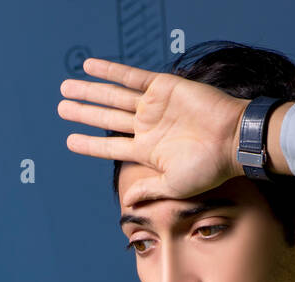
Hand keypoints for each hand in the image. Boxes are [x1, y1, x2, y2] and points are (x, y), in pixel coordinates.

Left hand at [58, 57, 248, 206]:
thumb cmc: (209, 168)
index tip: (69, 141)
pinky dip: (111, 71)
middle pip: (107, 117)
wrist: (234, 140)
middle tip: (61, 108)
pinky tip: (90, 66)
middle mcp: (148, 127)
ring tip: (66, 88)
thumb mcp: (174, 186)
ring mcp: (154, 106)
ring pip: (114, 96)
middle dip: (84, 112)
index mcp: (147, 151)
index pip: (110, 146)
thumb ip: (149, 189)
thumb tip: (128, 201)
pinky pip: (132, 76)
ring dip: (90, 91)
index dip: (89, 144)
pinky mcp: (164, 87)